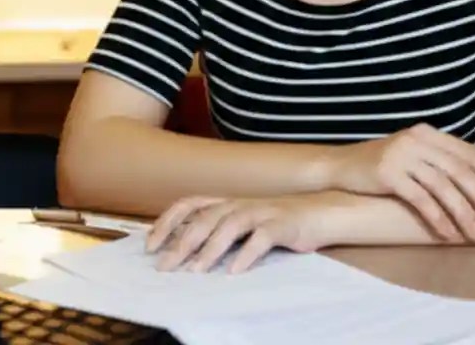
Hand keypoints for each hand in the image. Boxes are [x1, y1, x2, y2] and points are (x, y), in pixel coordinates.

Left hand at [144, 193, 341, 273]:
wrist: (324, 212)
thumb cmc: (279, 221)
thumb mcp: (245, 222)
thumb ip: (218, 230)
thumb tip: (184, 250)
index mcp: (228, 203)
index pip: (190, 204)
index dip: (167, 221)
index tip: (150, 243)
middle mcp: (241, 204)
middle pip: (205, 218)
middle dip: (182, 242)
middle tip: (166, 266)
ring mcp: (263, 212)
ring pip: (230, 225)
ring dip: (210, 249)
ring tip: (196, 270)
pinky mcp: (284, 225)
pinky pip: (262, 238)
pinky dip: (247, 254)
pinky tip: (235, 271)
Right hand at [326, 124, 474, 241]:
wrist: (340, 166)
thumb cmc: (382, 161)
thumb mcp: (416, 150)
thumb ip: (447, 153)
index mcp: (428, 133)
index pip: (468, 154)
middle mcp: (417, 141)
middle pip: (460, 172)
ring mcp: (402, 156)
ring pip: (444, 189)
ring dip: (465, 215)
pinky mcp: (388, 175)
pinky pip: (421, 200)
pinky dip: (438, 219)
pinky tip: (449, 235)